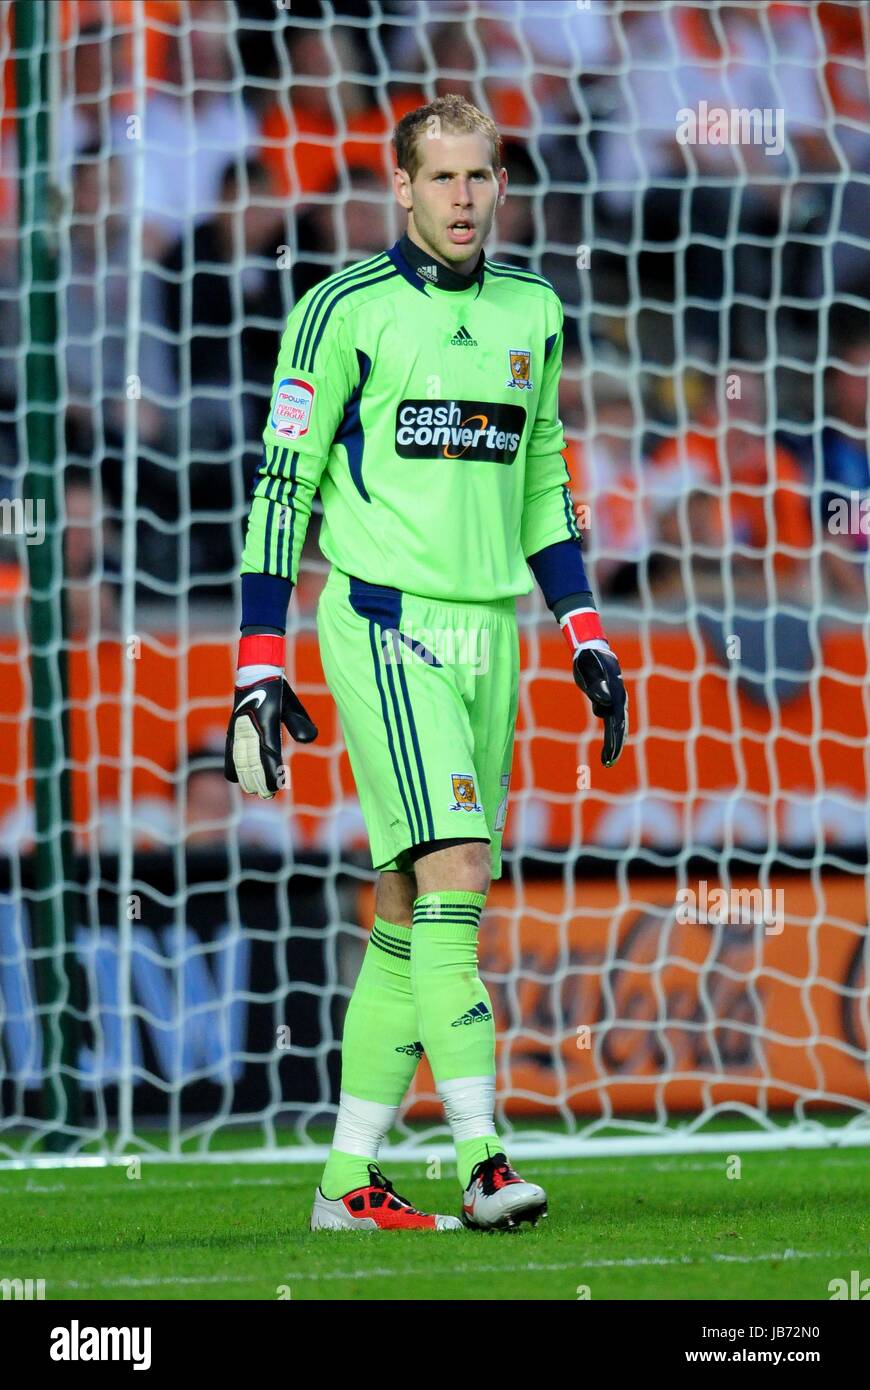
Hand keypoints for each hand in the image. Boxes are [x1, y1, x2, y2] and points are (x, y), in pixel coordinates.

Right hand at [224, 676, 317, 797]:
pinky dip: (233, 767)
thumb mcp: (292, 705)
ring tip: (255, 791)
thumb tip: (309, 739)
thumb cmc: (277, 692)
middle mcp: (248, 728)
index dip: (270, 773)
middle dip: (259, 780)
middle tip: (268, 795)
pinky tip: (238, 779)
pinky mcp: (232, 731)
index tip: (275, 788)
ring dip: (247, 777)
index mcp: (265, 723)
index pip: (268, 753)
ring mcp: (238, 730)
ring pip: (239, 760)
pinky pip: (230, 753)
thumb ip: (299, 723)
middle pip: (252, 762)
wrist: (255, 674)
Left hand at [572, 647, 627, 767]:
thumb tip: (606, 701)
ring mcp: (615, 701)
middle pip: (619, 726)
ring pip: (617, 726)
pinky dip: (610, 736)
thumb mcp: (588, 670)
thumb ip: (596, 686)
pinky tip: (607, 751)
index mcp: (615, 692)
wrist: (591, 650)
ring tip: (608, 762)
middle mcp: (619, 699)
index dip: (615, 736)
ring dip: (614, 744)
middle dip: (615, 745)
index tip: (611, 751)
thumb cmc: (588, 658)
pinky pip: (611, 722)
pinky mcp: (608, 702)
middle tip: (609, 763)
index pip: (617, 718)